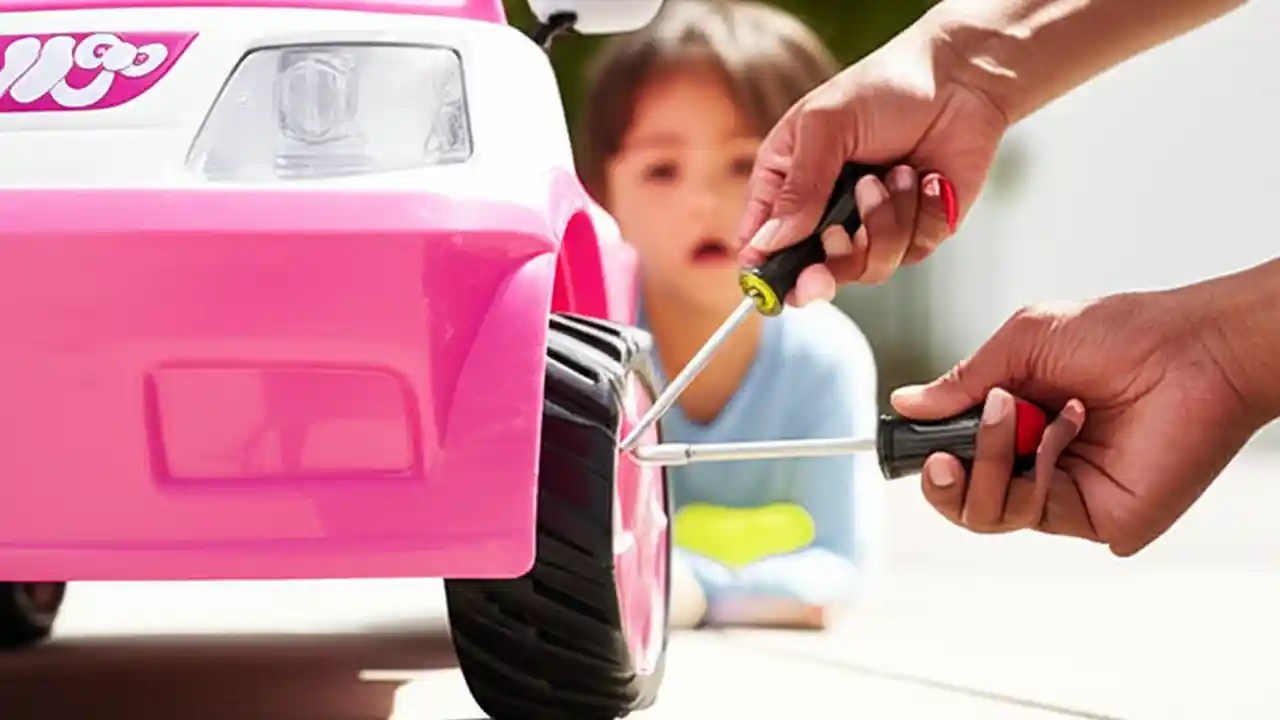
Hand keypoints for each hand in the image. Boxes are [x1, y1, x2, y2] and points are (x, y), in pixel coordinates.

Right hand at [736, 14, 1006, 303]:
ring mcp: (870, 227)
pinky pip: (910, 253)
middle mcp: (824, 214)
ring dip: (884, 220)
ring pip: (867, 267)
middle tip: (838, 237)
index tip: (771, 285)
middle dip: (827, 263)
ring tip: (896, 173)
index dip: (763, 271)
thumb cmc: (884, 88)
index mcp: (787, 184)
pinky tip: (925, 178)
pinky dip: (920, 215)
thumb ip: (798, 189)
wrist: (960, 81)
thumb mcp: (826, 127)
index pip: (762, 243)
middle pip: (812, 273)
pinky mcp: (914, 233)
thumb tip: (767, 243)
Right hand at [889, 287, 1273, 556]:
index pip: (953, 459)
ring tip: (1013, 416)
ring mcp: (1063, 494)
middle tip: (943, 452)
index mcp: (1016, 425)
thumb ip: (963, 381)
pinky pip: (1031, 512)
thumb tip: (905, 403)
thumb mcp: (1022, 344)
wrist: (1190, 351)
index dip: (926, 457)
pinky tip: (1062, 430)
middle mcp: (1035, 464)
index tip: (905, 442)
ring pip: (985, 514)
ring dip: (985, 462)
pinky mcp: (1096, 520)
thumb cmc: (1120, 334)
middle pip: (959, 499)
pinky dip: (1033, 469)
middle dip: (942, 475)